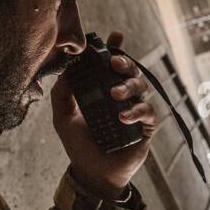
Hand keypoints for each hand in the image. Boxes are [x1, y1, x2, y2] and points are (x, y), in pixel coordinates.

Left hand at [50, 30, 156, 200]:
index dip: (115, 48)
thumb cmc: (79, 146)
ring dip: (128, 86)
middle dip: (125, 62)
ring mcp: (135, 111)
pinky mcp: (145, 128)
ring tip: (115, 93)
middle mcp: (122, 97)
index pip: (111, 66)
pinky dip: (135, 111)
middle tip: (114, 61)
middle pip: (130, 72)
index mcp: (104, 91)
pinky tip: (122, 116)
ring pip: (141, 88)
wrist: (91, 174)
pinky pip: (147, 112)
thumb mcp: (63, 117)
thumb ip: (62, 93)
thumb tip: (64, 69)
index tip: (115, 35)